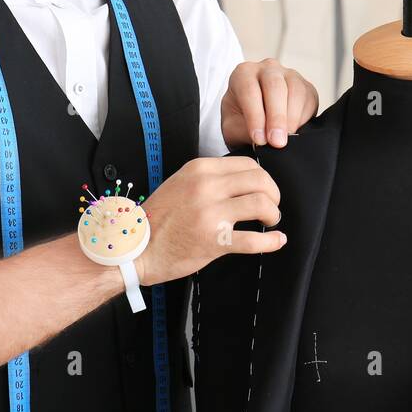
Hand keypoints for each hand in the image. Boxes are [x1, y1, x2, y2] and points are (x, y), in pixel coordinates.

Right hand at [133, 156, 284, 285]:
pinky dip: (271, 242)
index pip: (247, 163)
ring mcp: (210, 213)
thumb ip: (209, 179)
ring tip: (269, 222)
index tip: (264, 189)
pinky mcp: (214, 241)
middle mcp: (206, 187)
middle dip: (273, 194)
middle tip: (272, 207)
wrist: (135, 247)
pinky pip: (254, 240)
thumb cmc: (158, 218)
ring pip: (261, 204)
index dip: (263, 177)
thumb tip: (242, 181)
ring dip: (272, 214)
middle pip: (260, 180)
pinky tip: (277, 242)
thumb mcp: (181, 183)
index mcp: (199, 170)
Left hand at [220, 57, 318, 148]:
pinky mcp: (307, 87)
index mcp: (243, 73)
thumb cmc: (239, 120)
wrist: (254, 119)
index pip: (249, 90)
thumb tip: (264, 139)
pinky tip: (295, 131)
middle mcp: (267, 68)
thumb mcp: (232, 127)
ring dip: (292, 118)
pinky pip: (309, 100)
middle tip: (277, 142)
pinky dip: (303, 118)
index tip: (259, 139)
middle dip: (276, 117)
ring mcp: (289, 75)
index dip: (255, 116)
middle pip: (275, 86)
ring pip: (295, 91)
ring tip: (286, 140)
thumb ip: (243, 130)